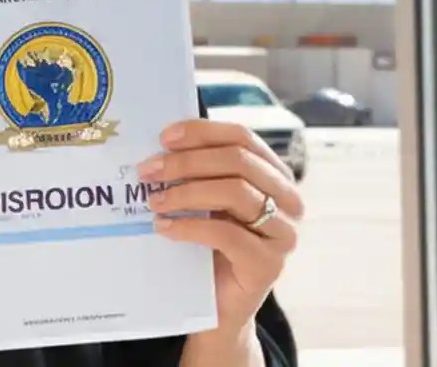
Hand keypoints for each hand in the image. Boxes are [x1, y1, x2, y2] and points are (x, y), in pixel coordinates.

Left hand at [139, 120, 303, 343]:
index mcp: (274, 175)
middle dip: (186, 161)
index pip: (242, 138)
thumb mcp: (205, 200)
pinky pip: (227, 234)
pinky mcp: (269, 264)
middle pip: (238, 161)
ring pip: (234, 192)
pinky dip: (189, 226)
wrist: (216, 305)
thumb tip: (159, 147)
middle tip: (148, 171)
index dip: (202, 132)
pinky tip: (164, 227)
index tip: (164, 137)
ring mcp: (284, 233)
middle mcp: (288, 200)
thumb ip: (196, 172)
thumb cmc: (207, 245)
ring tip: (153, 200)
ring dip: (186, 192)